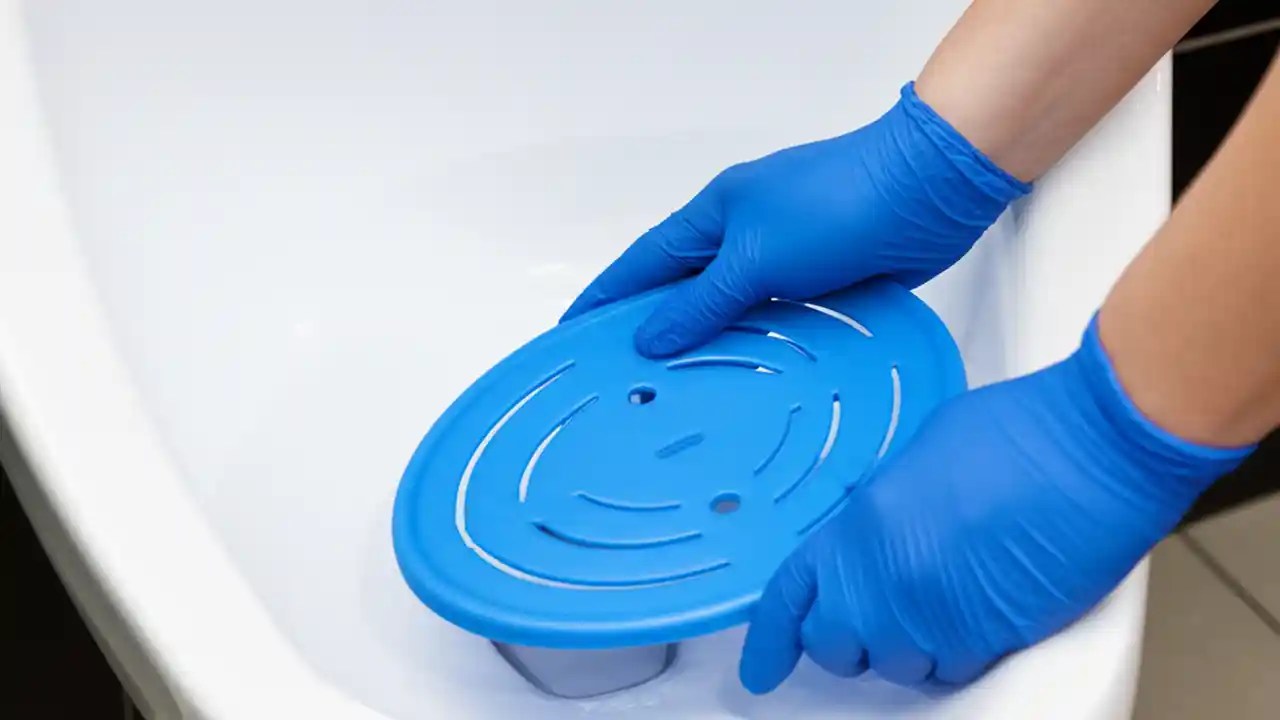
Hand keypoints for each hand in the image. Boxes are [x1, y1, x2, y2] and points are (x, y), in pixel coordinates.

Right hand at [561, 83, 1028, 356]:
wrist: (928, 192)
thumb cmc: (835, 205)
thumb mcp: (754, 256)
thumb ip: (702, 301)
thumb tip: (649, 338)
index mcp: (713, 215)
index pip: (642, 264)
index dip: (604, 299)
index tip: (571, 333)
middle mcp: (742, 239)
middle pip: (683, 293)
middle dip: (653, 334)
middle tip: (622, 384)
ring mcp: (784, 263)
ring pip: (731, 316)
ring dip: (709, 351)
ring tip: (679, 399)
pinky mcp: (823, 286)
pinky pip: (777, 327)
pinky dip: (760, 354)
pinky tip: (747, 388)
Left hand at [738, 317, 1253, 691]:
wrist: (1093, 450)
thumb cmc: (1020, 433)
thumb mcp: (917, 458)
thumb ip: (880, 510)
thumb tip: (874, 538)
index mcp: (860, 526)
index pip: (791, 599)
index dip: (771, 639)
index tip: (762, 666)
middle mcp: (887, 582)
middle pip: (836, 646)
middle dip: (846, 638)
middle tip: (872, 616)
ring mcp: (937, 617)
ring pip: (896, 665)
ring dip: (905, 645)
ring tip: (938, 599)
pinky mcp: (990, 640)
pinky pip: (950, 670)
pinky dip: (953, 654)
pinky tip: (971, 613)